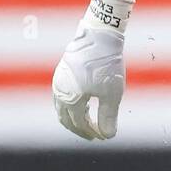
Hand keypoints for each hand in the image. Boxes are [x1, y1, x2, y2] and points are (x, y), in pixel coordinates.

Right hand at [52, 23, 125, 139]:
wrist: (100, 34)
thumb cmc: (106, 64)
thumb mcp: (111, 94)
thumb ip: (108, 116)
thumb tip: (108, 136)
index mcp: (70, 99)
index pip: (79, 123)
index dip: (91, 132)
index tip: (103, 136)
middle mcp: (59, 91)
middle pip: (66, 118)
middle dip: (80, 128)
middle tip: (94, 135)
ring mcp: (58, 80)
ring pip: (61, 107)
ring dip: (74, 118)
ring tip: (88, 122)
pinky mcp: (62, 71)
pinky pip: (61, 95)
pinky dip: (70, 105)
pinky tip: (82, 103)